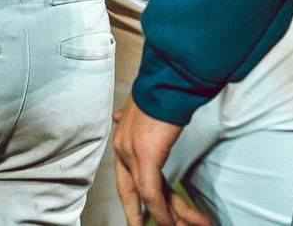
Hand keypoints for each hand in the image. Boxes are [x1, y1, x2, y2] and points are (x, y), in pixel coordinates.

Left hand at [112, 102, 207, 224]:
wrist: (167, 81)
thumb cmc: (158, 91)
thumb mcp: (138, 106)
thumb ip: (128, 118)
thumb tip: (118, 117)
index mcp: (121, 140)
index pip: (125, 179)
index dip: (132, 201)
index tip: (139, 218)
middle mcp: (122, 149)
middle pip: (134, 193)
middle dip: (147, 216)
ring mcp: (131, 154)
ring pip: (149, 197)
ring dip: (173, 217)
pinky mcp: (146, 156)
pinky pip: (152, 193)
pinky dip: (163, 211)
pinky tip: (174, 224)